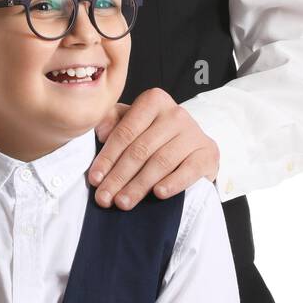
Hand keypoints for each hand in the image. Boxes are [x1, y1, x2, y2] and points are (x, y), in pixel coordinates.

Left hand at [89, 89, 218, 208]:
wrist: (194, 144)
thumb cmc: (156, 134)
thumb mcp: (134, 122)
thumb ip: (113, 121)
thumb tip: (100, 132)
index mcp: (153, 100)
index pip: (125, 132)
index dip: (107, 158)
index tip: (94, 179)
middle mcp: (176, 113)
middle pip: (141, 150)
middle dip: (119, 177)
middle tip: (104, 198)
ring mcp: (194, 133)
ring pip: (161, 162)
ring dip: (139, 185)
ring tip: (123, 202)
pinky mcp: (208, 153)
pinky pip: (189, 170)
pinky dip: (173, 183)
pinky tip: (159, 194)